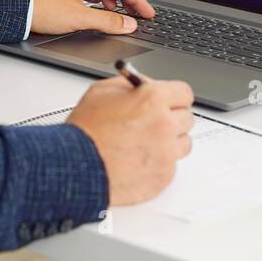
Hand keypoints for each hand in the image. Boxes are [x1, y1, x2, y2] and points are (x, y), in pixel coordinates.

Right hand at [68, 75, 194, 204]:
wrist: (75, 166)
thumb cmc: (85, 131)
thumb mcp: (102, 91)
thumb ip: (130, 85)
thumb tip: (145, 85)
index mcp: (153, 99)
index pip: (184, 93)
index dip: (174, 97)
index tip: (170, 101)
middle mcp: (165, 124)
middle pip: (186, 118)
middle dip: (171, 119)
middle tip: (154, 123)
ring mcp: (167, 152)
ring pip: (183, 144)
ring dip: (170, 142)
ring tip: (145, 144)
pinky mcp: (164, 175)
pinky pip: (171, 166)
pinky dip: (159, 164)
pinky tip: (139, 160)